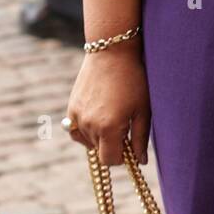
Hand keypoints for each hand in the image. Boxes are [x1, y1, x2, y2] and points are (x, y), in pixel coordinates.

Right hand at [64, 41, 151, 164]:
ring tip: (112, 116)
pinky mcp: (71, 108)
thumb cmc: (133, 80)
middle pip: (99, 152)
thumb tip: (140, 162)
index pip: (110, 161)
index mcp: (109, 128)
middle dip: (112, 146)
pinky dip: (86, 130)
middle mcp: (89, 125)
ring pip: (87, 142)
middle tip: (124, 127)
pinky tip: (99, 116)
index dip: (121, 158)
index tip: (129, 146)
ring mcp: (77, 117)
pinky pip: (76, 130)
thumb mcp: (143, 110)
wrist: (111, 52)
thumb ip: (140, 139)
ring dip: (99, 138)